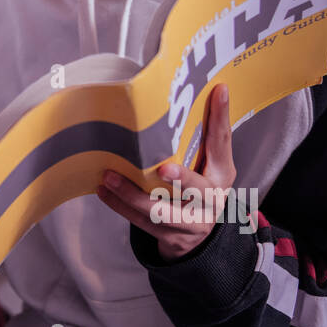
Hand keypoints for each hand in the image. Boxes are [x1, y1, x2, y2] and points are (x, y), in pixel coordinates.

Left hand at [96, 83, 236, 262]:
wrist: (198, 238)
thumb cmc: (202, 189)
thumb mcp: (213, 165)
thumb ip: (210, 134)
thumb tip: (214, 88)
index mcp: (223, 177)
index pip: (223, 144)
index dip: (220, 120)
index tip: (216, 93)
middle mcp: (210, 202)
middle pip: (199, 191)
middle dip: (182, 181)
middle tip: (163, 168)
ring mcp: (188, 223)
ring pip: (161, 212)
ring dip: (132, 195)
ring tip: (109, 176)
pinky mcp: (166, 235)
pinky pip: (140, 221)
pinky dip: (119, 206)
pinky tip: (102, 190)